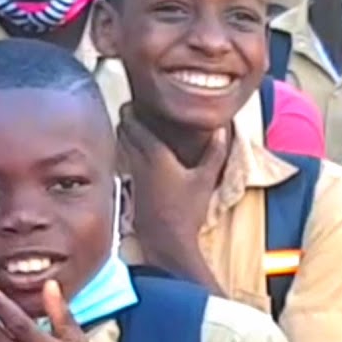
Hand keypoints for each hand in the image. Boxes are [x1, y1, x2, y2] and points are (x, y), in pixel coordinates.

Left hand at [117, 105, 228, 257]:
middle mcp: (137, 161)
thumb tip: (222, 128)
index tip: (136, 101)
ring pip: (120, 144)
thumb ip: (215, 152)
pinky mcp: (128, 185)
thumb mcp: (206, 179)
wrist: (167, 240)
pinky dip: (125, 148)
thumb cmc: (187, 210)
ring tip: (135, 126)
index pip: (133, 122)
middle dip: (126, 118)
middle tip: (135, 110)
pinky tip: (135, 150)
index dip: (131, 109)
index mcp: (155, 154)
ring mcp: (130, 173)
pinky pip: (122, 157)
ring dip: (124, 133)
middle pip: (122, 129)